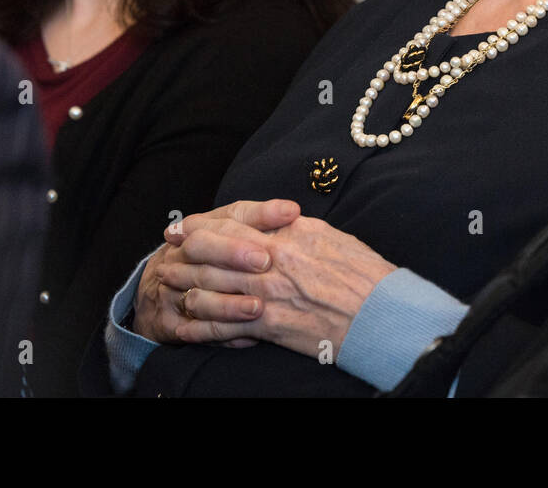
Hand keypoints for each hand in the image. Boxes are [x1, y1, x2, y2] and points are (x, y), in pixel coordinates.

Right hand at [132, 199, 299, 345]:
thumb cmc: (210, 257)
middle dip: (232, 253)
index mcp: (197, 230)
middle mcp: (179, 257)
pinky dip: (222, 334)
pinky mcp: (171, 324)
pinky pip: (194, 331)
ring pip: (196, 294)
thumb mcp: (229, 232)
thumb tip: (292, 209)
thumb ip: (260, 220)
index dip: (257, 215)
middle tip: (265, 262)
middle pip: (200, 247)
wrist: (158, 291)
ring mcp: (171, 290)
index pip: (225, 216)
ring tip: (259, 307)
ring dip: (228, 303)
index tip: (289, 217)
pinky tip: (249, 338)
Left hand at [157, 208, 397, 358]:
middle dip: (184, 255)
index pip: (232, 221)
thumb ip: (297, 231)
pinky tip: (193, 325)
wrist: (381, 312)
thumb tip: (279, 225)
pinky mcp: (269, 325)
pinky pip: (224, 325)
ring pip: (211, 288)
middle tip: (166, 257)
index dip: (201, 224)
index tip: (183, 227)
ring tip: (176, 290)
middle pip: (212, 253)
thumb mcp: (331, 238)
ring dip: (188, 289)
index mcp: (288, 232)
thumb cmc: (365, 275)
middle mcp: (272, 258)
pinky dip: (203, 325)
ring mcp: (267, 293)